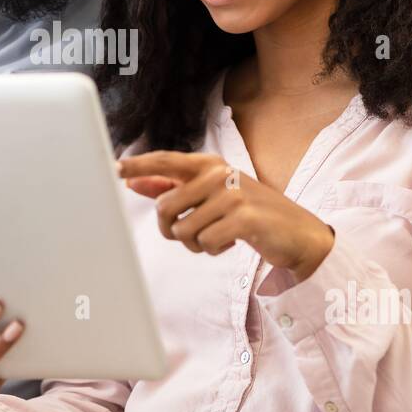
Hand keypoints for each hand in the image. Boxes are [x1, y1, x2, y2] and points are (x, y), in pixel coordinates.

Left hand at [117, 151, 334, 276]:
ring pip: (184, 230)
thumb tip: (134, 183)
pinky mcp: (243, 218)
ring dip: (197, 243)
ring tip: (218, 236)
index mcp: (209, 164)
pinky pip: (206, 242)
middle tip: (193, 233)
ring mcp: (232, 194)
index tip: (114, 168)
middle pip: (165, 207)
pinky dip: (214, 250)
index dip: (138, 165)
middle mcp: (219, 173)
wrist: (297, 232)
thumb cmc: (249, 212)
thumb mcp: (213, 194)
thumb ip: (174, 187)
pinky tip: (232, 243)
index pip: (166, 161)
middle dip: (172, 229)